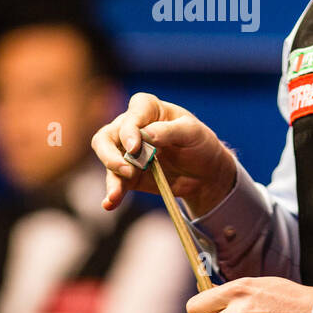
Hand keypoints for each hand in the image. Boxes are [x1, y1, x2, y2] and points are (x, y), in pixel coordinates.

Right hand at [90, 92, 236, 216]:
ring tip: (116, 193)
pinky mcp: (128, 174)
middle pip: (108, 136)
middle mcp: (131, 127)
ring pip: (108, 160)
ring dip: (112, 176)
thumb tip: (146, 135)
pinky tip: (109, 203)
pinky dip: (112, 193)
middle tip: (126, 170)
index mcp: (148, 109)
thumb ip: (169, 131)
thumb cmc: (199, 143)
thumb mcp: (192, 133)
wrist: (204, 172)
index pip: (132, 114)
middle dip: (111, 154)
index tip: (135, 147)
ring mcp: (126, 152)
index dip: (129, 129)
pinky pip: (116, 182)